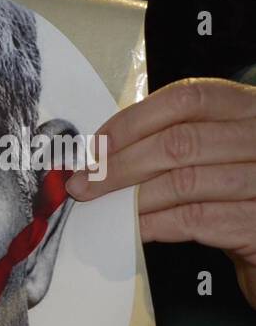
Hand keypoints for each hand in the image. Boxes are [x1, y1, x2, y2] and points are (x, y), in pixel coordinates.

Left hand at [65, 78, 255, 308]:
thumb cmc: (237, 197)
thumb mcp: (214, 157)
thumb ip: (174, 144)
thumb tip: (105, 155)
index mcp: (250, 110)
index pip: (188, 98)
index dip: (133, 121)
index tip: (97, 147)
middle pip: (179, 141)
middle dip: (120, 165)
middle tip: (85, 184)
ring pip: (184, 181)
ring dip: (132, 197)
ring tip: (102, 206)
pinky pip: (194, 218)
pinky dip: (154, 223)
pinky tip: (133, 227)